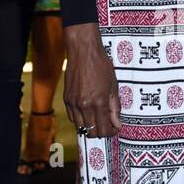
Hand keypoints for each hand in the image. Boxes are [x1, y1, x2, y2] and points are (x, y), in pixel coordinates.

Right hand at [63, 23, 120, 137]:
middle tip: (108, 124)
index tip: (115, 128)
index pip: (104, 129)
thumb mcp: (113, 86)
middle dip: (101, 131)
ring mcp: (73, 103)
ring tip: (98, 118)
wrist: (83, 51)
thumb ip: (114, 107)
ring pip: (80, 127)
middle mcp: (84, 106)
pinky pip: (72, 117)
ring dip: (90, 126)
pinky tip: (88, 112)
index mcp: (98, 102)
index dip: (111, 132)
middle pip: (92, 132)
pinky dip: (80, 119)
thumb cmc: (101, 65)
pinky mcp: (66, 99)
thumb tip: (117, 124)